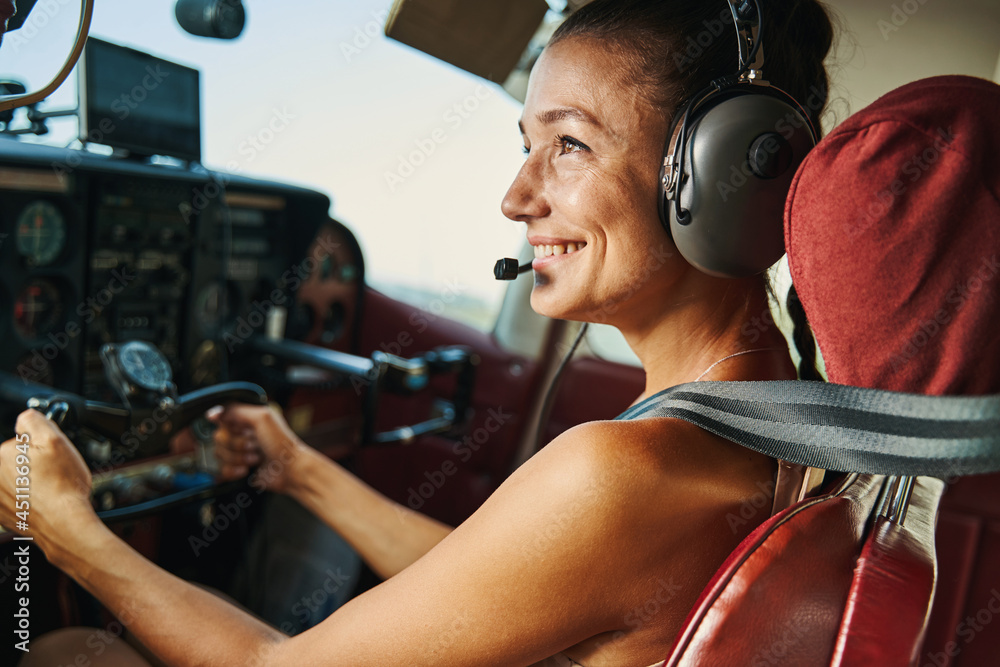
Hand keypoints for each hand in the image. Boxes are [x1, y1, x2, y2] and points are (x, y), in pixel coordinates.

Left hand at [0, 409, 96, 544]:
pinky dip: (26, 498)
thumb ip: (33, 421)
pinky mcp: (1, 513)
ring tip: (48, 488)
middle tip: (51, 471)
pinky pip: (14, 497)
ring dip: (29, 481)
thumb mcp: (54, 439)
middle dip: (32, 462)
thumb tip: (25, 417)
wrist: (63, 523)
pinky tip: (41, 501)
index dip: (37, 444)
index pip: (19, 439)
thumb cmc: (62, 487)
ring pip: (16, 479)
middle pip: (15, 459)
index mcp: (0, 456)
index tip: (47, 455)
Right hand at [207, 403, 303, 493]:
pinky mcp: (237, 469)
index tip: (233, 426)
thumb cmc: (281, 443)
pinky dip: (233, 471)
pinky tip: (246, 470)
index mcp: (247, 420)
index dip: (224, 422)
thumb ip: (236, 410)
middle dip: (235, 443)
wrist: (290, 470)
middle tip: (253, 445)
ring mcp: (239, 452)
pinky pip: (221, 470)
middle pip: (218, 436)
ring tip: (255, 458)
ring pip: (219, 454)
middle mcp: (242, 434)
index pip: (222, 417)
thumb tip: (213, 413)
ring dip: (237, 457)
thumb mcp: (262, 417)